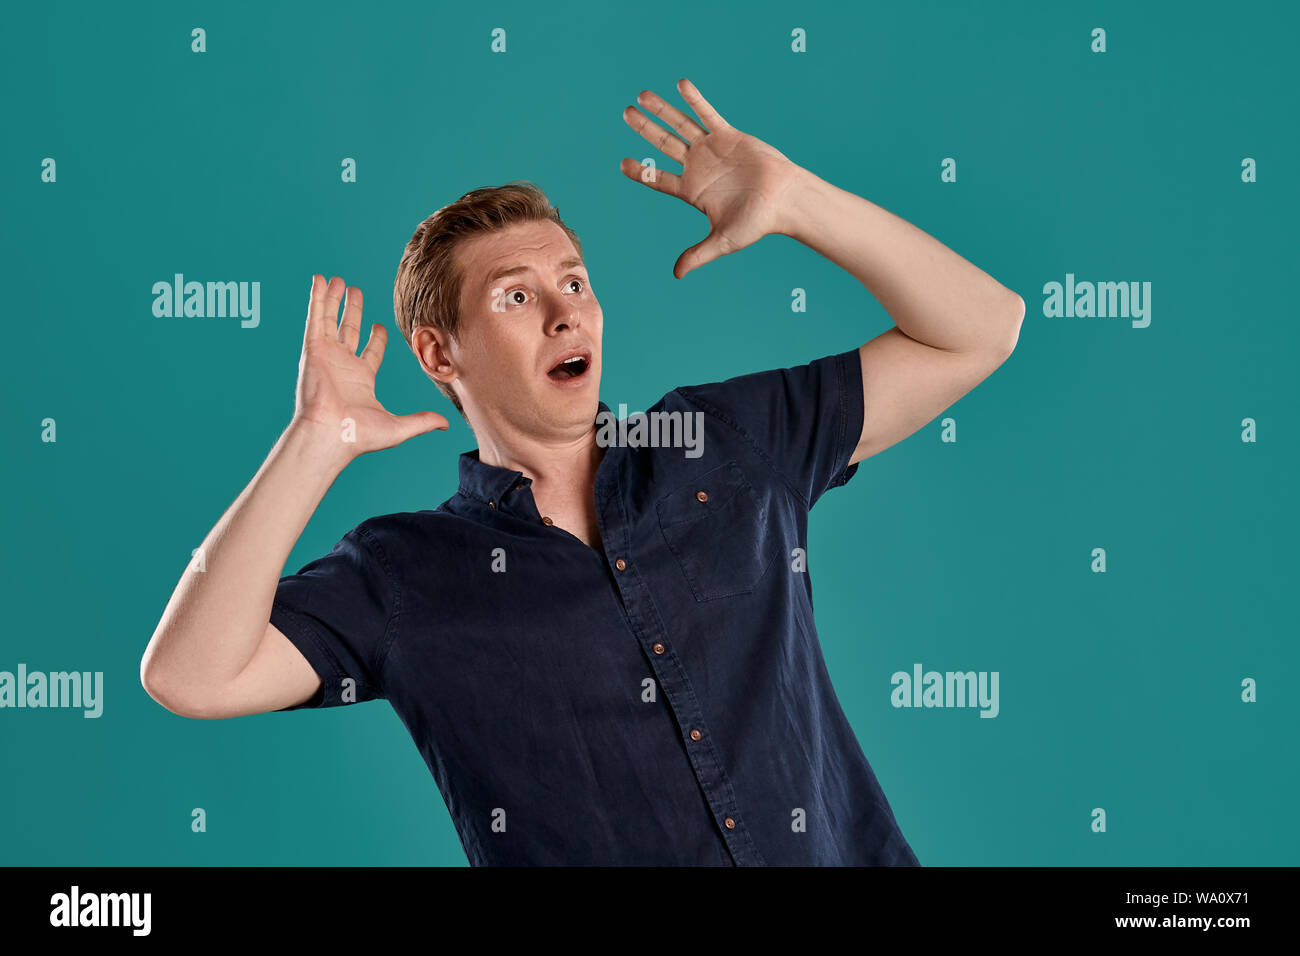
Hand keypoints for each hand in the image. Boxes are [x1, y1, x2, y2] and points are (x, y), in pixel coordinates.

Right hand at [292, 275, 448, 460]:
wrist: (330, 435)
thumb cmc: (358, 436)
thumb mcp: (399, 427)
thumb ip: (422, 421)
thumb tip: (445, 424)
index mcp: (362, 380)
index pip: (370, 352)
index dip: (376, 338)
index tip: (379, 326)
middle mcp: (343, 365)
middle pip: (349, 330)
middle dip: (352, 311)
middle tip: (355, 291)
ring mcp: (327, 355)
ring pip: (330, 320)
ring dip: (333, 300)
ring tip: (337, 280)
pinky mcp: (314, 349)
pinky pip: (316, 317)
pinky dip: (317, 298)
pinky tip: (319, 281)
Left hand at [620, 78, 802, 278]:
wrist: (785, 200)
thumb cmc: (757, 222)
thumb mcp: (723, 241)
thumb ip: (698, 254)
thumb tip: (677, 274)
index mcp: (691, 191)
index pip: (658, 179)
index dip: (640, 171)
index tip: (622, 163)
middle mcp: (697, 167)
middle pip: (663, 145)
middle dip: (644, 129)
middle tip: (625, 113)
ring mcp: (712, 149)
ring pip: (681, 125)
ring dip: (662, 110)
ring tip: (641, 96)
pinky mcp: (729, 136)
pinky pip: (708, 114)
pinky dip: (695, 100)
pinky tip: (680, 84)